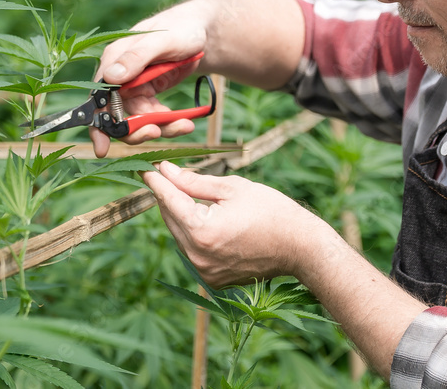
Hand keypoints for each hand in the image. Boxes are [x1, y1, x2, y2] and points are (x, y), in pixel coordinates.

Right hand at [91, 0, 212, 155]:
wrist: (202, 30)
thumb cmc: (181, 28)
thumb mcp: (162, 40)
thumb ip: (137, 57)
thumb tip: (110, 76)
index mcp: (115, 60)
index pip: (98, 97)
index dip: (98, 125)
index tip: (102, 148)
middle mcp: (120, 76)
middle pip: (117, 115)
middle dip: (135, 130)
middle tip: (157, 132)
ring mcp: (135, 86)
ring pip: (138, 119)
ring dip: (159, 127)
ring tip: (184, 125)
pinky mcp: (150, 93)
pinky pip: (153, 115)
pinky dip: (168, 122)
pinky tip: (185, 121)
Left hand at [143, 161, 326, 287]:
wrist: (300, 248)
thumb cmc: (272, 211)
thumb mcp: (232, 188)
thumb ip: (194, 182)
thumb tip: (167, 171)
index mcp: (202, 231)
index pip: (168, 200)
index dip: (156, 181)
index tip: (146, 167)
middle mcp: (198, 256)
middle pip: (170, 219)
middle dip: (167, 196)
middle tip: (166, 175)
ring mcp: (204, 272)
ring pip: (179, 236)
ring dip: (180, 215)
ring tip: (189, 195)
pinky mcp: (212, 279)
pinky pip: (192, 251)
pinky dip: (193, 234)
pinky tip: (204, 219)